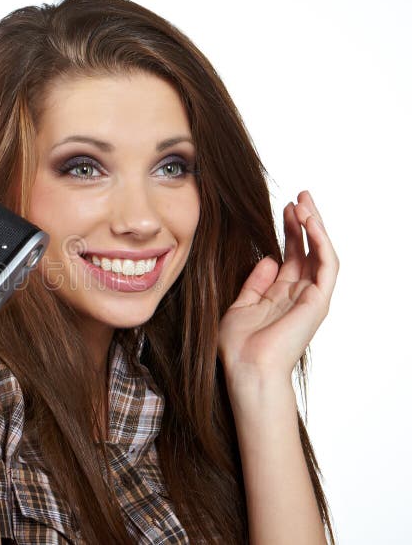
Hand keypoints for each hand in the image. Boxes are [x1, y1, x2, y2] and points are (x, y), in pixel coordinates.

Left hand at [218, 191, 338, 388]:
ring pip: (321, 254)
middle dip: (305, 221)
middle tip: (301, 195)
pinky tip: (310, 222)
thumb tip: (268, 258)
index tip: (284, 207)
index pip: (292, 255)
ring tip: (305, 202)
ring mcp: (311, 298)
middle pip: (308, 250)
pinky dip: (321, 242)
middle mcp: (299, 294)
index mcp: (281, 295)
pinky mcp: (318, 302)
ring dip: (315, 227)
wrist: (246, 369)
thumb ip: (254, 283)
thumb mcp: (240, 305)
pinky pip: (326, 266)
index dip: (289, 230)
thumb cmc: (238, 347)